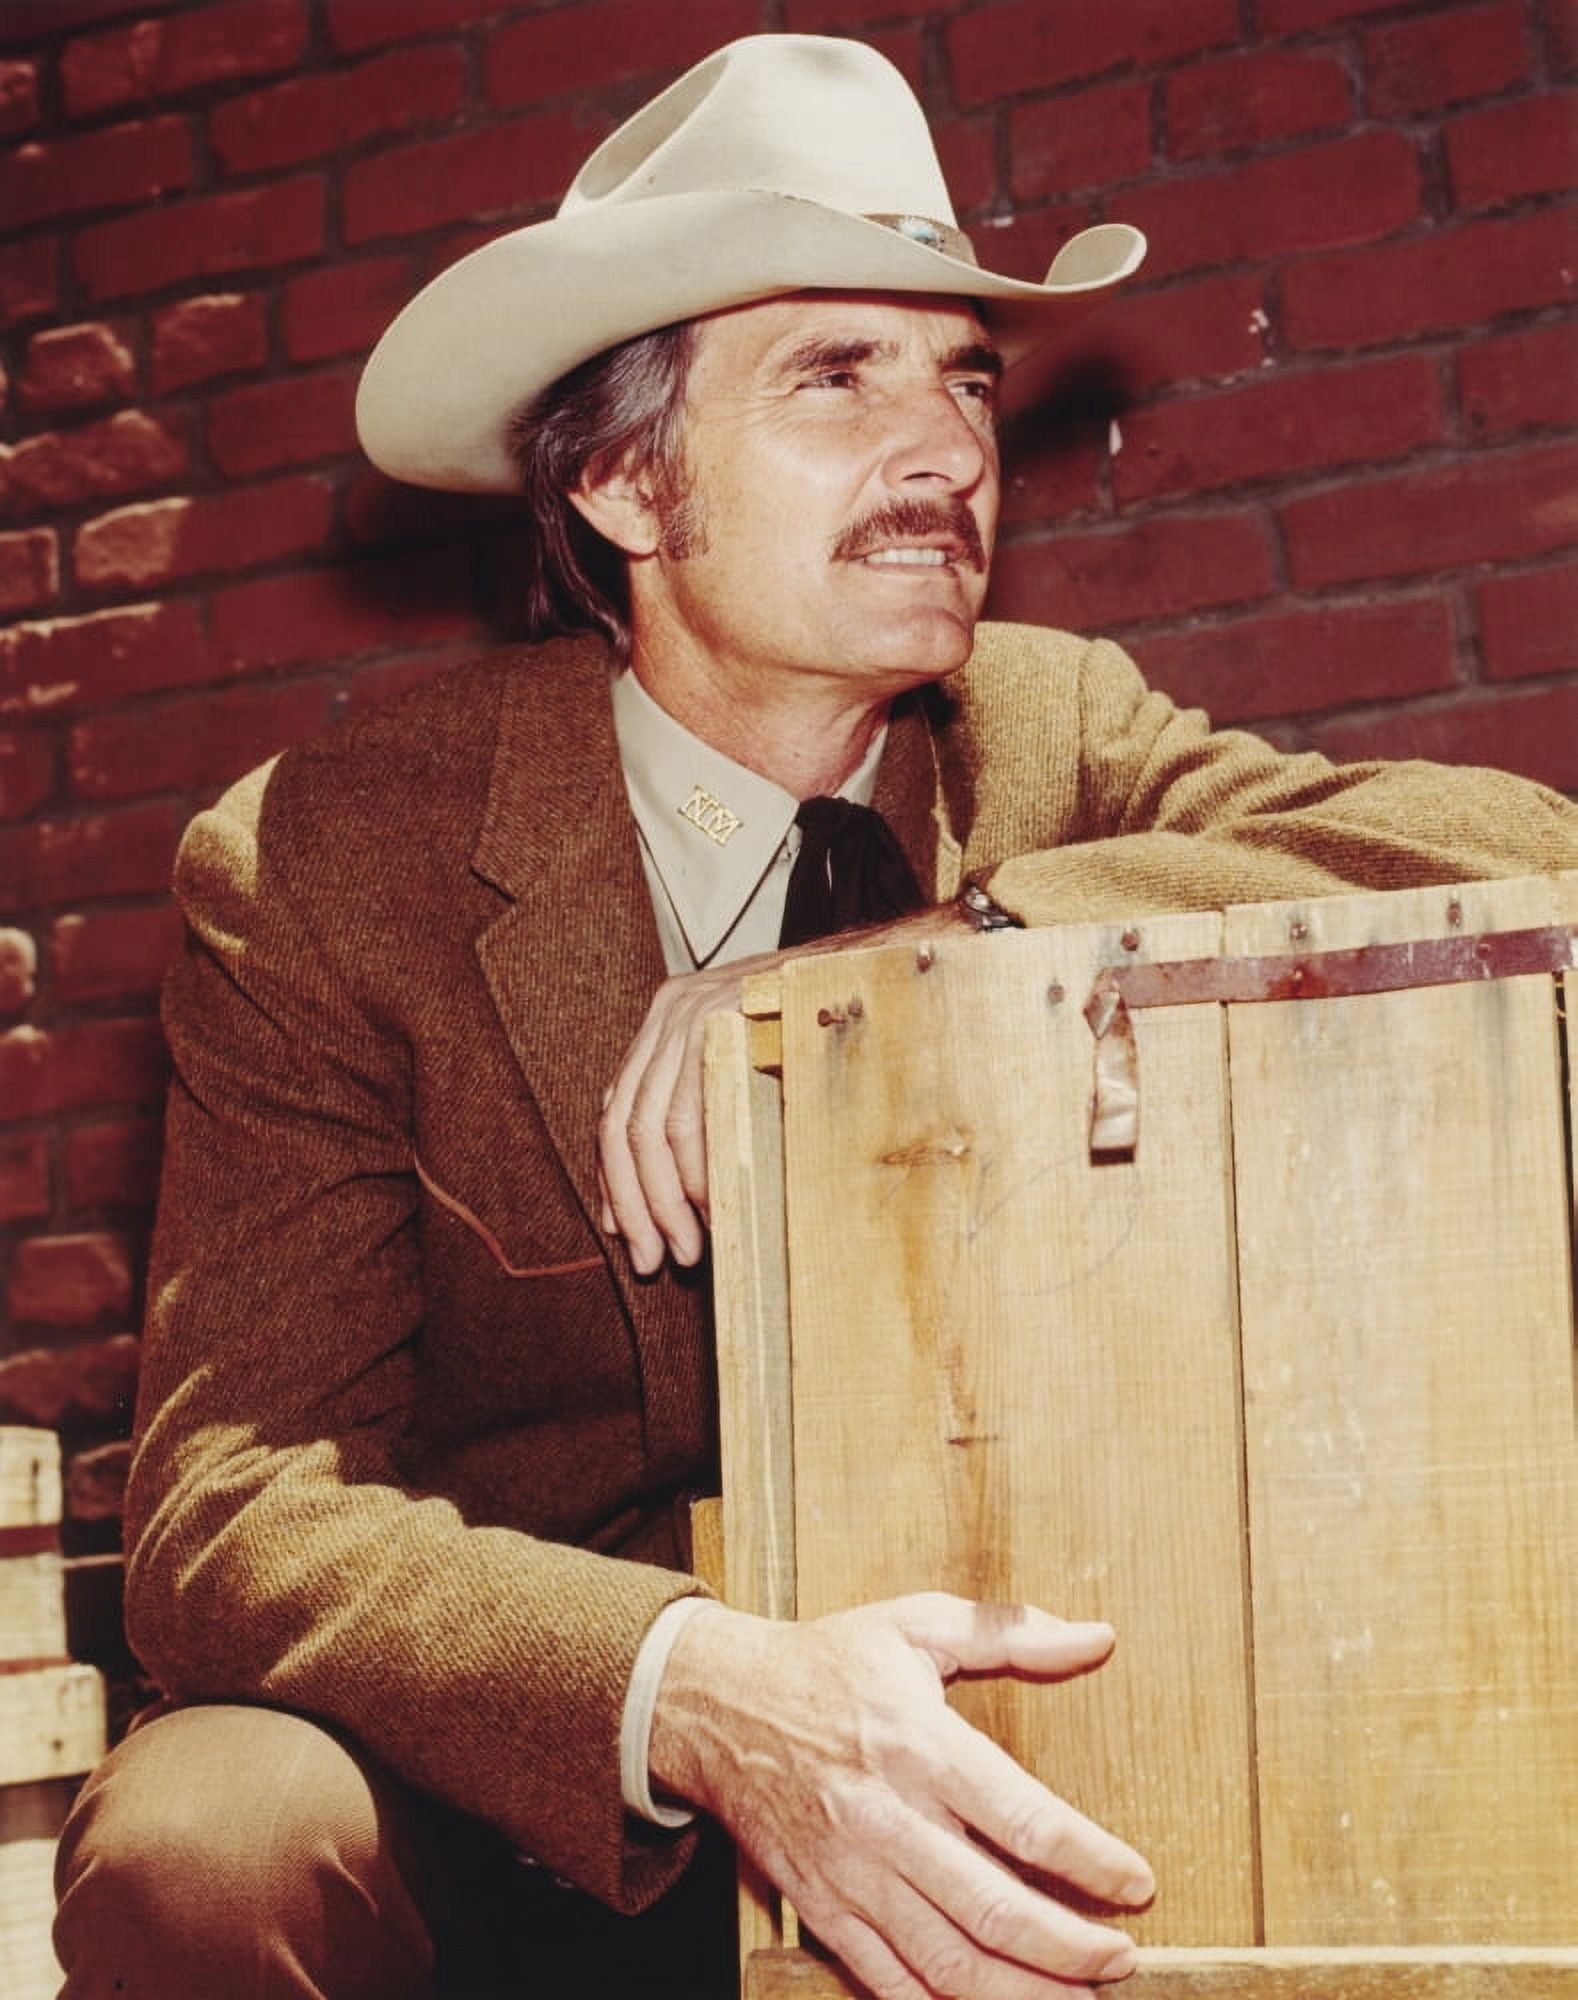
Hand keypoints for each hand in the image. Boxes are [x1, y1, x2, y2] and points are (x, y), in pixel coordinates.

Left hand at [598, 908, 970, 1272]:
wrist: (873, 971)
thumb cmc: (820, 1033)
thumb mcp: (749, 1069)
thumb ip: (698, 1117)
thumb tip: (653, 1205)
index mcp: (666, 1022)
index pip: (616, 1110)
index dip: (615, 1180)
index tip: (625, 1235)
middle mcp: (668, 1012)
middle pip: (622, 1124)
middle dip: (635, 1203)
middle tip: (654, 1259)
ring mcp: (689, 1011)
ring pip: (650, 1125)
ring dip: (665, 1198)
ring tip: (688, 1246)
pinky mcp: (718, 1020)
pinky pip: (690, 1112)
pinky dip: (696, 1170)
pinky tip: (713, 1207)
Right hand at [649, 1594, 1153, 1998]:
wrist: (720, 1706)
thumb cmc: (828, 1661)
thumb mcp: (916, 1623)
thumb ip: (1009, 1630)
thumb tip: (1096, 1638)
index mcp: (919, 1744)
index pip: (1023, 1821)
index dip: (1091, 1862)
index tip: (1137, 1882)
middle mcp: (888, 1818)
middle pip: (995, 1910)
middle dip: (1072, 1948)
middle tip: (1122, 1959)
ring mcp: (852, 1873)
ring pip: (949, 1962)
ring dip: (1023, 1994)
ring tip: (1079, 1998)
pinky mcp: (824, 1909)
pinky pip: (890, 1981)